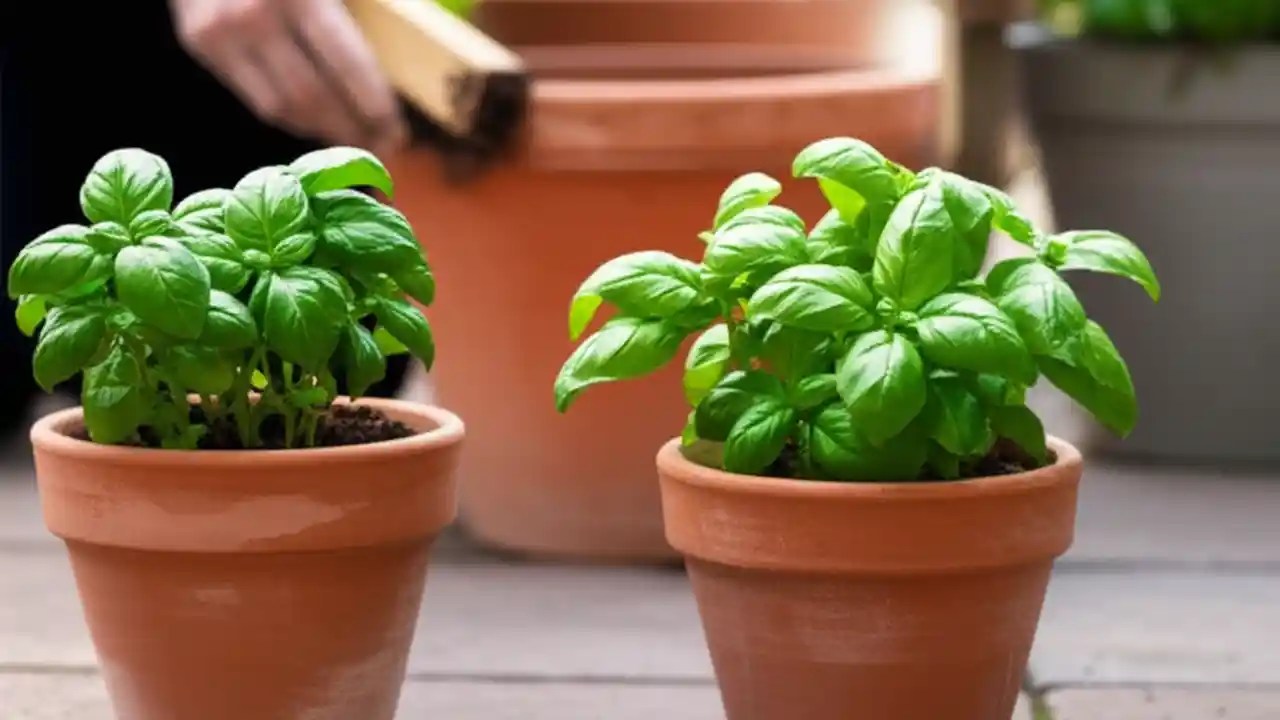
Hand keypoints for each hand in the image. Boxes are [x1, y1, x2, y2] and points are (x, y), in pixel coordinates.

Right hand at [171, 0, 407, 153]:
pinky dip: (289, 116)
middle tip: (382, 147)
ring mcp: (220, 31)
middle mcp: (256, 15)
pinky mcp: (198, 41)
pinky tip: (315, 121)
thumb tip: (391, 66)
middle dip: (352, 129)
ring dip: (322, 130)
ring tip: (353, 140)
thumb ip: (356, 11)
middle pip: (314, 97)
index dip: (376, 105)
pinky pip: (253, 96)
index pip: (348, 65)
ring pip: (281, 107)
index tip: (399, 130)